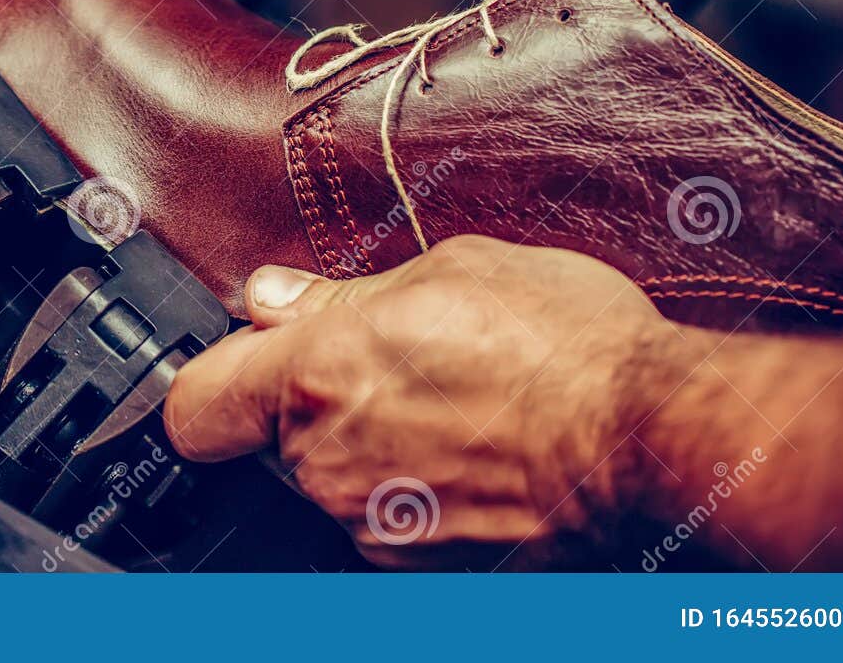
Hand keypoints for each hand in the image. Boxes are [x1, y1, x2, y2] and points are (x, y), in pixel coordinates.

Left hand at [164, 236, 697, 567]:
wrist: (647, 438)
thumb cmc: (562, 346)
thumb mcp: (446, 272)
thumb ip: (335, 295)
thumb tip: (271, 297)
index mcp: (316, 376)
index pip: (195, 406)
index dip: (212, 384)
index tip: (240, 369)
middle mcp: (327, 463)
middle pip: (275, 440)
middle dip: (318, 404)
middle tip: (394, 366)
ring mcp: (373, 525)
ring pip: (336, 481)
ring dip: (373, 448)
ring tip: (454, 408)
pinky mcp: (420, 569)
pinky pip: (389, 522)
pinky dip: (416, 494)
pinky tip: (476, 454)